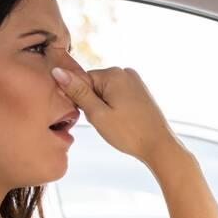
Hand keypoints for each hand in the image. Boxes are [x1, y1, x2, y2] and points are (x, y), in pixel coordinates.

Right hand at [52, 65, 177, 166]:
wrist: (159, 145)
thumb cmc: (129, 133)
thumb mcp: (97, 114)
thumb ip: (77, 92)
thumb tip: (57, 71)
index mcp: (114, 73)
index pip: (82, 81)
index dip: (83, 101)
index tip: (95, 116)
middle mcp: (126, 71)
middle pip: (94, 86)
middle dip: (95, 104)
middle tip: (107, 122)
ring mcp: (135, 81)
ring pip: (106, 93)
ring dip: (105, 108)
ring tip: (117, 123)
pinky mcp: (140, 91)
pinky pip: (118, 97)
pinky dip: (116, 109)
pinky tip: (124, 121)